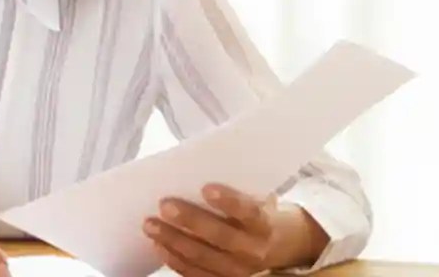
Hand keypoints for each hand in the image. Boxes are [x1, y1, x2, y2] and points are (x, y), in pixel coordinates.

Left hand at [143, 184, 327, 276]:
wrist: (286, 249)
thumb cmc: (265, 216)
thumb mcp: (262, 200)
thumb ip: (239, 192)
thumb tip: (200, 172)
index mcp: (265, 226)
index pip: (248, 213)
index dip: (228, 201)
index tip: (206, 188)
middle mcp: (254, 252)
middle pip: (220, 237)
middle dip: (190, 220)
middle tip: (165, 205)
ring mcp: (239, 272)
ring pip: (202, 257)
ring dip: (173, 240)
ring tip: (151, 225)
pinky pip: (196, 274)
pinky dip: (175, 260)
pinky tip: (159, 246)